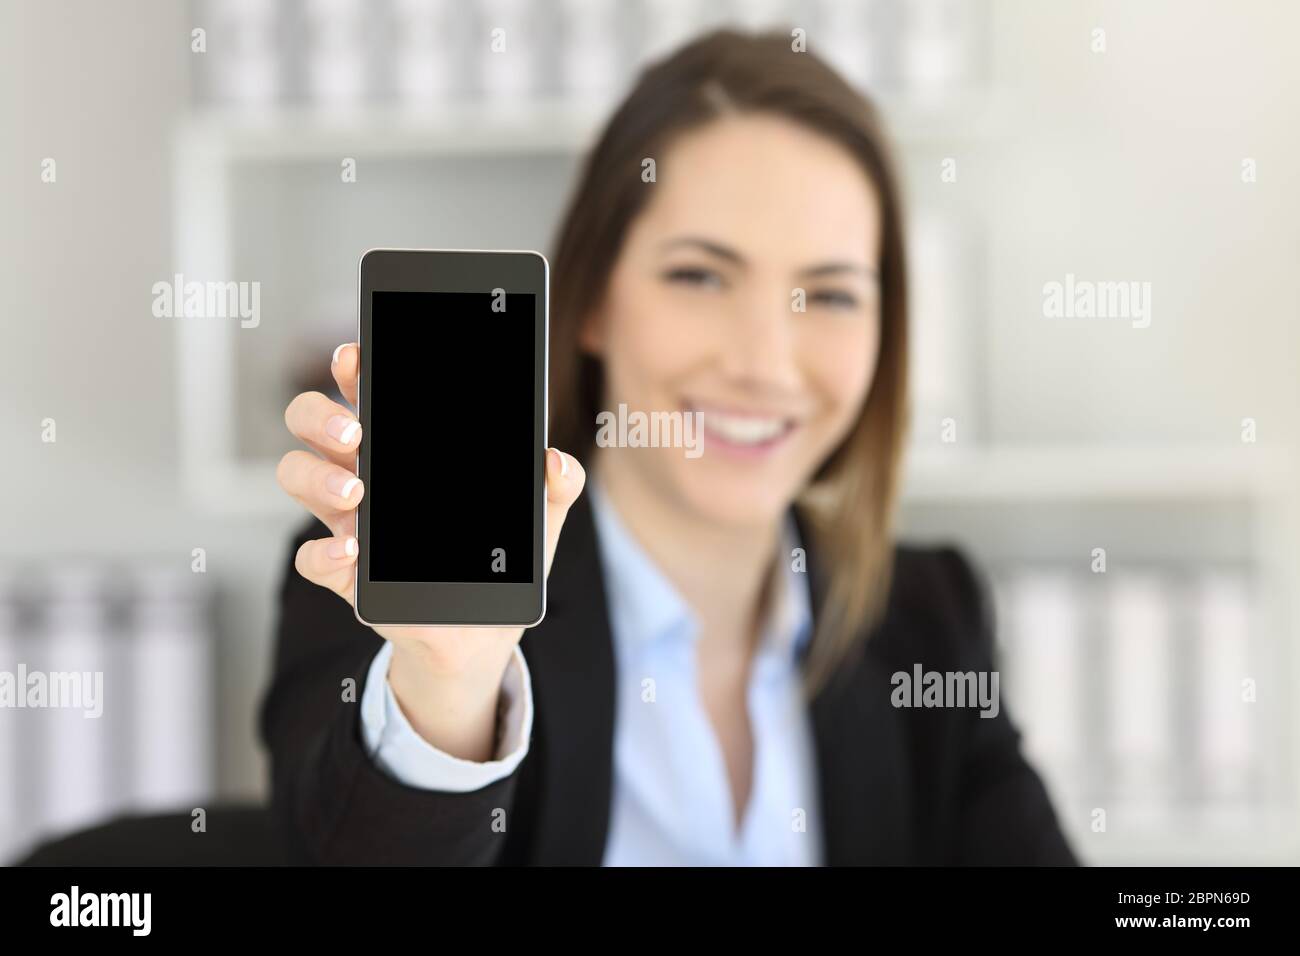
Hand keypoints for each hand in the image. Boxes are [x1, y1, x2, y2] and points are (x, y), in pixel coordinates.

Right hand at [276, 342, 585, 759]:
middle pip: (310, 421)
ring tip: (355, 493)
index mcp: (402, 445)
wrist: (483, 633)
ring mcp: (347, 520)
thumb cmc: (500, 555)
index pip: (362, 389)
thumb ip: (556, 483)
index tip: (356, 356)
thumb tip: (554, 460)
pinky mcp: (343, 573)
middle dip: (320, 415)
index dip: (349, 366)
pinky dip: (322, 554)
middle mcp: (362, 471)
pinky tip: (351, 555)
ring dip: (317, 477)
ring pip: (297, 475)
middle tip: (356, 432)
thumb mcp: (538, 516)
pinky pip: (310, 557)